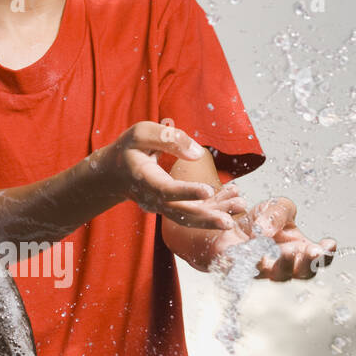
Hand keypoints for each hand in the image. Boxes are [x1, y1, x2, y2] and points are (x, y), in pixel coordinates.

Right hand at [101, 122, 246, 231]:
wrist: (114, 173)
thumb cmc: (128, 150)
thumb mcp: (141, 134)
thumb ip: (168, 138)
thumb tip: (197, 154)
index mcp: (144, 180)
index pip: (166, 190)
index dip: (186, 192)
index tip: (207, 191)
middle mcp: (153, 200)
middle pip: (181, 213)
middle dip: (206, 218)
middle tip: (228, 221)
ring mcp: (163, 207)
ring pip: (190, 217)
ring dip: (215, 216)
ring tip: (240, 208)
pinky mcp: (173, 207)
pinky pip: (194, 212)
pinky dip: (214, 208)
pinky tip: (234, 200)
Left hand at [216, 196, 336, 279]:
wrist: (226, 224)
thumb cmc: (257, 220)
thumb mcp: (277, 207)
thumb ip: (279, 215)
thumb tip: (268, 232)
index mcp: (300, 248)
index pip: (319, 258)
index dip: (326, 254)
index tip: (329, 243)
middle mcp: (284, 263)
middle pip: (303, 272)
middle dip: (309, 263)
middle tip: (310, 252)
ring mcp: (263, 270)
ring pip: (278, 275)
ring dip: (284, 264)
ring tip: (285, 251)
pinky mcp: (240, 270)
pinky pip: (246, 270)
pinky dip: (250, 261)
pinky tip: (252, 252)